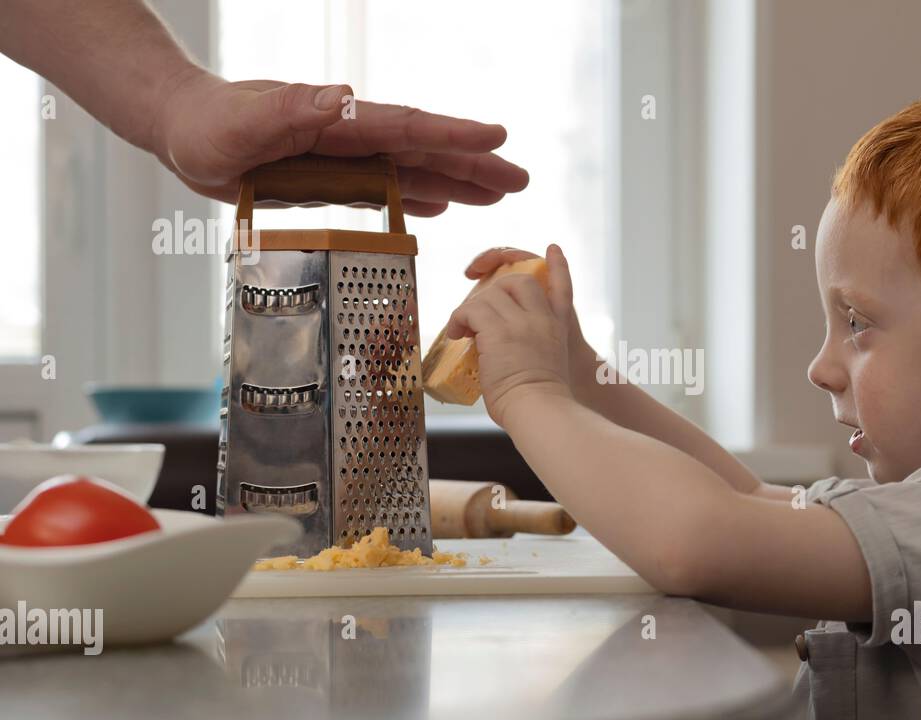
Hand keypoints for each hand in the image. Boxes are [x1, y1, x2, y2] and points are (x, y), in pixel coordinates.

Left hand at [150, 69, 528, 214]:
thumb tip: (340, 96)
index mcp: (337, 120)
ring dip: (458, 182)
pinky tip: (442, 206)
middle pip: (425, 150)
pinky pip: (388, 188)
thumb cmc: (208, 127)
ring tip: (500, 194)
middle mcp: (351, 137)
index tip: (496, 137)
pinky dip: (419, 196)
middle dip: (474, 164)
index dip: (453, 134)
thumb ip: (288, 109)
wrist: (185, 130)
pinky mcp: (335, 177)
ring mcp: (347, 158)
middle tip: (520, 179)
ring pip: (415, 170)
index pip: (406, 126)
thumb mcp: (242, 121)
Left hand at [446, 245, 575, 423]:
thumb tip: (501, 362)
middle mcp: (542, 320)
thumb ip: (530, 354)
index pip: (562, 288)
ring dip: (473, 308)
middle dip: (496, 286)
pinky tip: (457, 333)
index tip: (552, 250)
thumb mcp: (547, 372)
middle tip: (478, 306)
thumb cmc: (541, 405)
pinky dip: (459, 319)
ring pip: (492, 293)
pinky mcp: (498, 329)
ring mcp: (522, 322)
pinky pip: (472, 309)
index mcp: (558, 329)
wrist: (541, 410)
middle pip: (520, 281)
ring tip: (463, 329)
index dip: (558, 267)